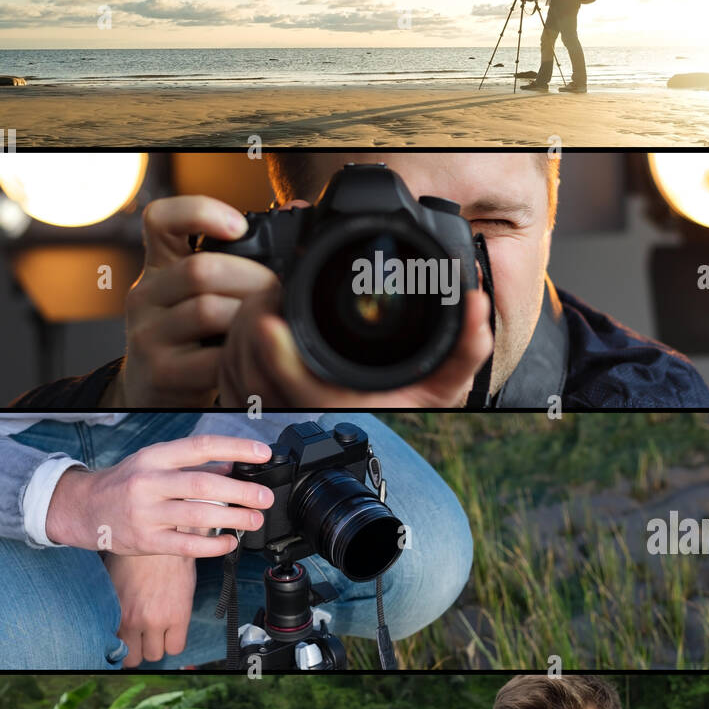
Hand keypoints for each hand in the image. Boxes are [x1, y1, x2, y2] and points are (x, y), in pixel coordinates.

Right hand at [45, 434, 274, 556]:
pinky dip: (213, 546)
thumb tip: (233, 467)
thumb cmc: (126, 482)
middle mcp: (149, 482)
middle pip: (204, 485)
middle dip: (241, 491)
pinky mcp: (145, 541)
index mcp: (155, 456)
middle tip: (265, 497)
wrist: (84, 508)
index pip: (202, 447)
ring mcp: (146, 513)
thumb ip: (191, 465)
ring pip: (198, 516)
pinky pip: (186, 546)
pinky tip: (229, 543)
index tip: (262, 454)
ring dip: (234, 519)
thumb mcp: (154, 462)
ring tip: (255, 519)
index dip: (236, 449)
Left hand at [103, 551, 195, 667]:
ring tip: (160, 628)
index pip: (113, 649)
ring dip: (157, 644)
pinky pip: (176, 648)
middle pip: (134, 658)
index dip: (122, 646)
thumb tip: (110, 623)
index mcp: (114, 610)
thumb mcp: (115, 579)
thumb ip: (113, 604)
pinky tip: (173, 626)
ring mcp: (156, 620)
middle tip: (144, 635)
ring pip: (155, 654)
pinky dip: (174, 641)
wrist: (167, 535)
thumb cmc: (139, 554)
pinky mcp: (179, 616)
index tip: (128, 641)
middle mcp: (132, 619)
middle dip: (139, 648)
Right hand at [113, 194, 276, 406]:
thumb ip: (235, 259)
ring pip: (207, 310)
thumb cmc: (194, 338)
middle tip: (278, 293)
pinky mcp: (160, 373)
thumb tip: (299, 211)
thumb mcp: (199, 294)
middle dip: (252, 279)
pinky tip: (257, 356)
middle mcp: (145, 295)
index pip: (160, 218)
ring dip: (251, 317)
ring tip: (270, 323)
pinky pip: (214, 358)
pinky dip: (244, 356)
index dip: (199, 212)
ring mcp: (147, 335)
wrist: (154, 394)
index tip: (239, 227)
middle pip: (200, 270)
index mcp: (158, 266)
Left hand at [218, 286, 493, 408]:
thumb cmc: (410, 401)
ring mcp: (280, 414)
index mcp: (344, 406)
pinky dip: (234, 346)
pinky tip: (250, 319)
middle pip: (256, 373)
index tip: (268, 318)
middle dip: (252, 323)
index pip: (299, 389)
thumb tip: (475, 303)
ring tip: (261, 295)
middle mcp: (308, 416)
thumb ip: (467, 347)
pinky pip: (232, 379)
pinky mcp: (262, 406)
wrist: (389, 422)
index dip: (277, 353)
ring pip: (239, 373)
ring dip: (241, 329)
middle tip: (267, 287)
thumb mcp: (446, 384)